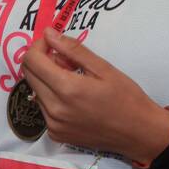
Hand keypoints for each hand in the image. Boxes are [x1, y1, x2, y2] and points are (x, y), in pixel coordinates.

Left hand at [21, 27, 168, 160]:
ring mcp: (53, 124)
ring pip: (35, 91)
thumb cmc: (126, 97)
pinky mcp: (55, 134)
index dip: (38, 47)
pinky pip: (43, 108)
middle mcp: (54, 108)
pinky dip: (52, 98)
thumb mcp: (103, 68)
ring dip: (47, 80)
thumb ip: (72, 50)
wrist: (139, 133)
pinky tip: (73, 99)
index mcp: (66, 89)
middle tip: (65, 60)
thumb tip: (48, 34)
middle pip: (29, 75)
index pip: (32, 61)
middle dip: (41, 61)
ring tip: (73, 80)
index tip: (52, 43)